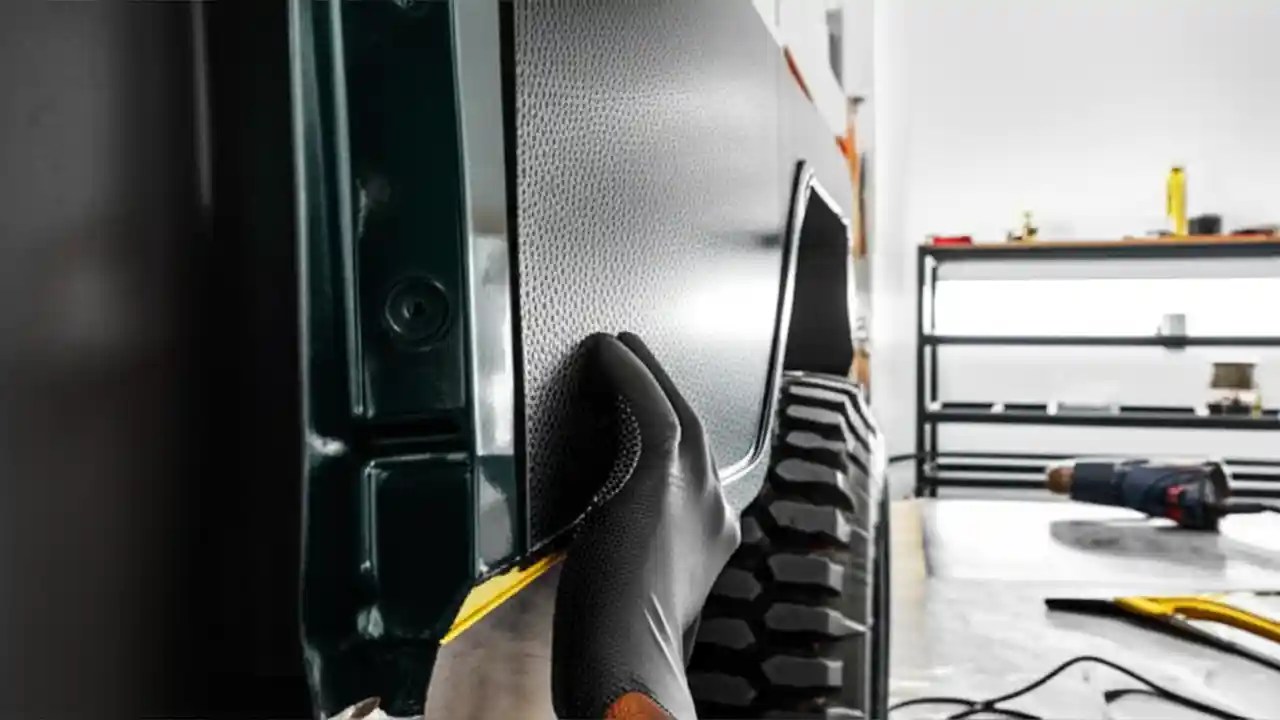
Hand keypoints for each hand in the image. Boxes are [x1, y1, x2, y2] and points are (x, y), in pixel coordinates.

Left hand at [552, 333, 740, 718]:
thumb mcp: (633, 590)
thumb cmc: (618, 646)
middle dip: (664, 397)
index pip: (693, 478)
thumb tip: (601, 538)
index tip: (639, 426)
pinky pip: (654, 406)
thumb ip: (632, 556)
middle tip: (635, 365)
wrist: (625, 663)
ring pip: (680, 414)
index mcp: (710, 543)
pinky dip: (633, 373)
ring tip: (622, 346)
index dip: (667, 448)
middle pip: (694, 437)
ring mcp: (697, 494)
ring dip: (648, 373)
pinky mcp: (664, 479)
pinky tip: (611, 351)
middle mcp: (715, 513)